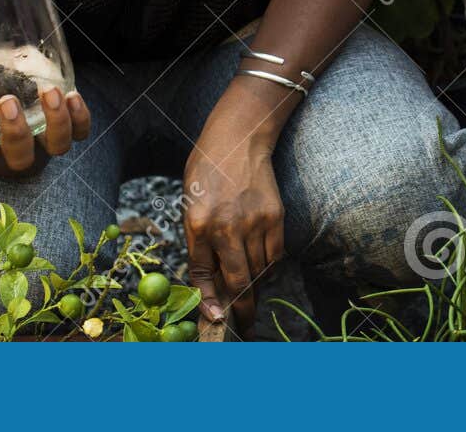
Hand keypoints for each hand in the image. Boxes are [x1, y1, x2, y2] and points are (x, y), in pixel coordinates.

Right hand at [0, 73, 89, 177]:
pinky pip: (81, 131)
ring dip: (55, 123)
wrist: (16, 63)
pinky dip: (80, 118)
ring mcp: (47, 141)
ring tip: (48, 93)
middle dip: (14, 134)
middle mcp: (18, 151)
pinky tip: (72, 95)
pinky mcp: (71, 125)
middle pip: (19, 160)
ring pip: (57, 148)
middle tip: (7, 101)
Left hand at [183, 125, 284, 331]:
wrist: (237, 140)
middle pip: (238, 282)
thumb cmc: (206, 172)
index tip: (215, 319)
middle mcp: (227, 227)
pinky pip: (275, 256)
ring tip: (250, 295)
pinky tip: (263, 270)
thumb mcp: (190, 206)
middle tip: (242, 324)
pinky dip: (269, 269)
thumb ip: (199, 242)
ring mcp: (254, 222)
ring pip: (259, 272)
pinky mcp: (275, 217)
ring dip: (255, 288)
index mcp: (198, 225)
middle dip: (241, 309)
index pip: (202, 275)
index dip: (209, 302)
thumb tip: (210, 280)